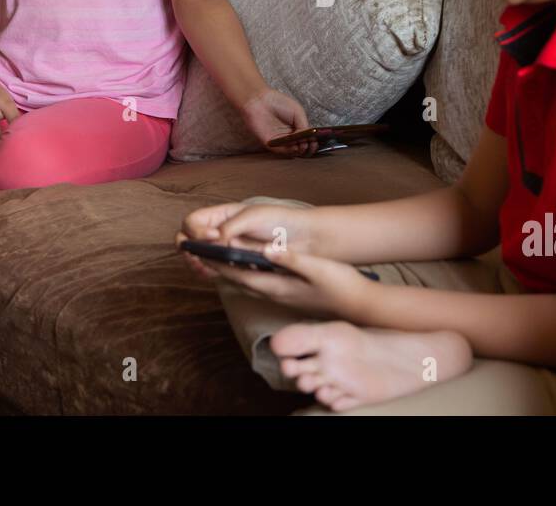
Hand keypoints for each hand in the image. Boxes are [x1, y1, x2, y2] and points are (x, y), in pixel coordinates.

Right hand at [176, 201, 317, 280]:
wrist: (302, 238)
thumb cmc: (279, 221)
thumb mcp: (252, 216)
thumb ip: (230, 227)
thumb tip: (214, 242)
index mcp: (221, 215)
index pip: (193, 221)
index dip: (196, 230)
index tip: (214, 236)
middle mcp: (219, 232)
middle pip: (188, 240)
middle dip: (188, 248)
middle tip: (198, 256)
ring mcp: (225, 250)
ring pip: (198, 257)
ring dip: (196, 263)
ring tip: (205, 267)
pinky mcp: (234, 266)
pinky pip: (213, 270)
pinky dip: (208, 273)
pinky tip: (212, 274)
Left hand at [211, 245, 374, 319]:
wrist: (359, 305)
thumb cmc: (341, 285)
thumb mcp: (317, 268)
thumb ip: (290, 259)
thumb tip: (266, 250)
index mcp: (278, 286)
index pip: (240, 274)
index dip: (218, 263)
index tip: (199, 251)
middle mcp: (275, 294)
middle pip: (237, 281)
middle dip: (215, 267)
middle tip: (196, 253)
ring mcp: (281, 296)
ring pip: (246, 284)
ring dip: (227, 272)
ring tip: (212, 259)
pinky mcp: (288, 295)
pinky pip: (257, 284)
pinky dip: (243, 274)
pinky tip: (243, 267)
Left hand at [240, 87, 318, 156]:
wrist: (260, 100)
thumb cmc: (278, 102)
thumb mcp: (298, 112)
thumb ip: (304, 126)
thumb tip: (308, 139)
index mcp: (295, 129)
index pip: (306, 140)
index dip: (312, 143)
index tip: (317, 141)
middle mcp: (288, 136)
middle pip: (300, 148)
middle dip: (308, 149)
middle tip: (312, 145)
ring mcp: (279, 141)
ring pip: (292, 151)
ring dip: (300, 150)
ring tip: (304, 144)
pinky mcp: (270, 144)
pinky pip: (281, 151)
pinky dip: (290, 150)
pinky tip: (296, 146)